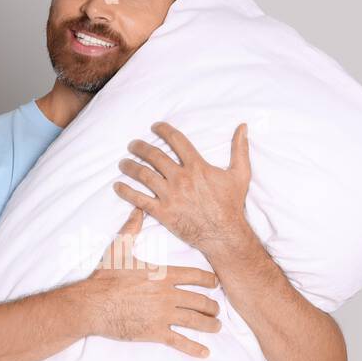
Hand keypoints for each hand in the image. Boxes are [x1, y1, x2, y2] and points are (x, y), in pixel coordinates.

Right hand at [79, 205, 221, 357]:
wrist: (91, 304)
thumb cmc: (104, 278)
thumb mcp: (119, 250)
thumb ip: (131, 229)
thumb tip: (137, 210)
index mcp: (162, 274)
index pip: (196, 276)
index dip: (210, 280)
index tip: (216, 284)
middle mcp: (167, 294)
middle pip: (201, 300)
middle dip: (212, 306)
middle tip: (216, 310)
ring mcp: (162, 315)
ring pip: (195, 321)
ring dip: (210, 325)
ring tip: (216, 327)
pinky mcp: (154, 332)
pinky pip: (180, 341)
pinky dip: (195, 348)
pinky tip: (205, 352)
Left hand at [112, 121, 251, 259]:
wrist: (224, 234)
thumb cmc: (232, 205)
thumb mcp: (240, 174)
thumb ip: (240, 149)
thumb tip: (243, 127)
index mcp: (197, 166)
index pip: (176, 141)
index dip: (163, 130)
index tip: (155, 127)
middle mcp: (181, 178)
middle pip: (154, 156)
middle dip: (140, 147)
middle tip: (133, 145)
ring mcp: (170, 195)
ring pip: (144, 175)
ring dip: (130, 166)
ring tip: (123, 163)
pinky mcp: (163, 212)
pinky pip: (139, 199)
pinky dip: (126, 192)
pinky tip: (117, 186)